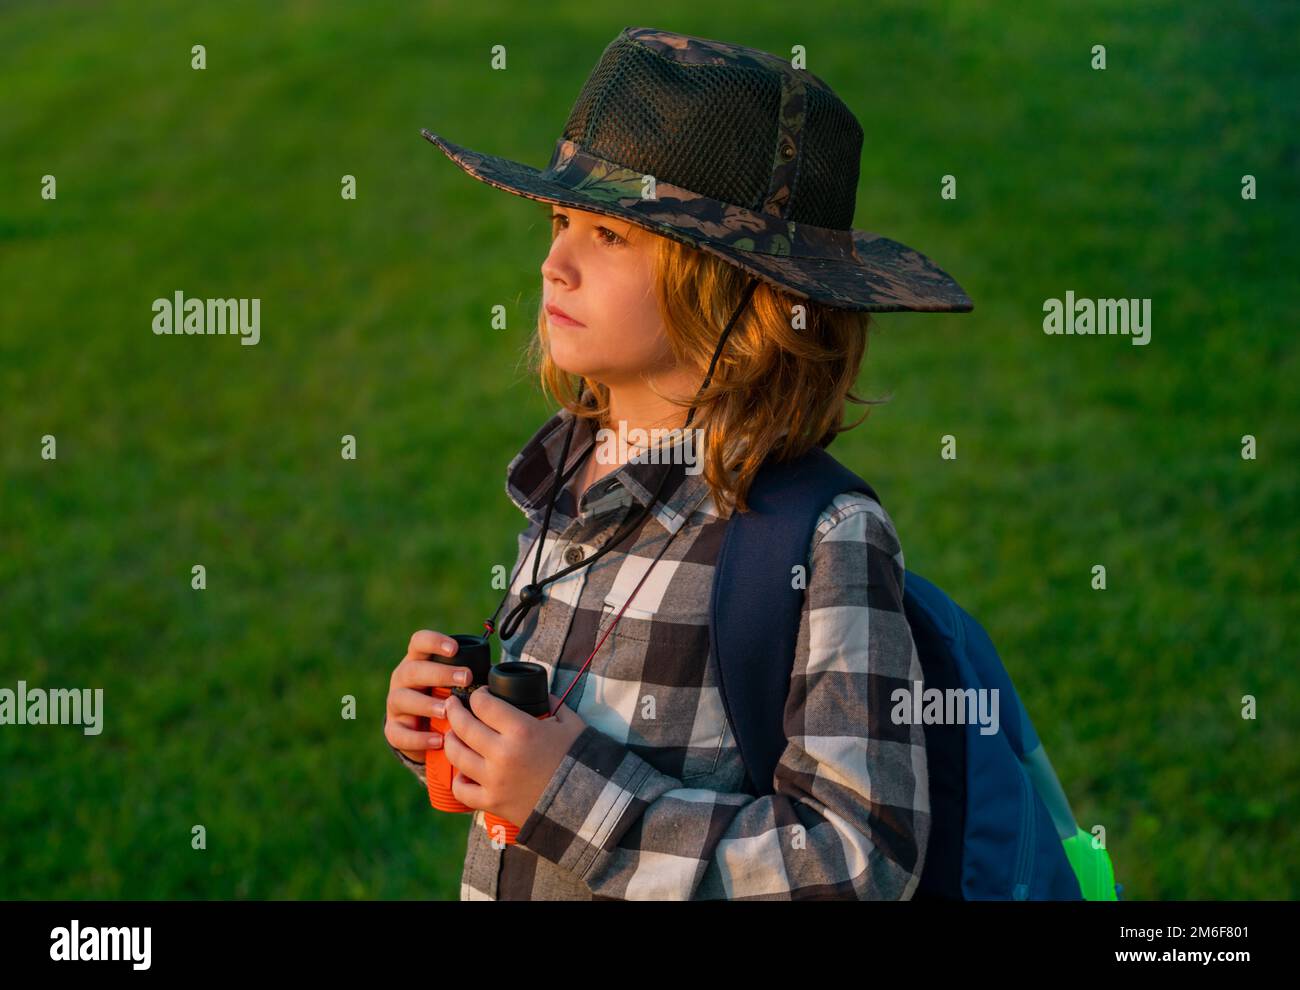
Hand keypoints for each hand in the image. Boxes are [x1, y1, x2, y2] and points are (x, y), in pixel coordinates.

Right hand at [384, 629, 475, 761]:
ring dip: (426, 704)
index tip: (455, 649)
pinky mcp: (394, 729)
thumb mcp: (456, 682)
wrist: (425, 729)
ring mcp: (395, 704)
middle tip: (465, 678)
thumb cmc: (448, 697)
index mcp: (418, 661)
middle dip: (439, 673)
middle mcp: (403, 679)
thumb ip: (471, 675)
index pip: (419, 642)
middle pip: (413, 670)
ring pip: (403, 699)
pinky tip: (438, 740)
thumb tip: (502, 674)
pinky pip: (400, 733)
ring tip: (447, 710)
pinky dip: (419, 738)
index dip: (434, 642)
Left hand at [442, 687, 588, 827]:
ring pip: (456, 755)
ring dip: (450, 740)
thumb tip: (537, 693)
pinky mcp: (492, 803)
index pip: (484, 704)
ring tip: (451, 734)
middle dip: (453, 710)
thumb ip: (551, 703)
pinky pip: (462, 790)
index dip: (477, 695)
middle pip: (463, 726)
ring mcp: (494, 780)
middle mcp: (502, 753)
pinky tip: (462, 771)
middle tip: (452, 704)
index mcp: (521, 730)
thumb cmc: (580, 759)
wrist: (588, 803)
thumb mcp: (570, 722)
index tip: (479, 694)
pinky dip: (458, 779)